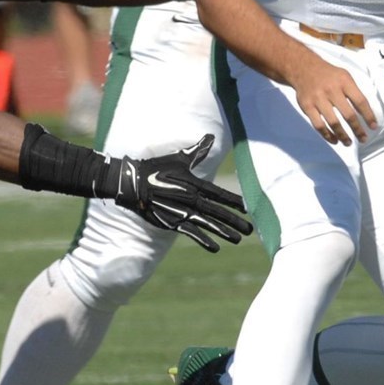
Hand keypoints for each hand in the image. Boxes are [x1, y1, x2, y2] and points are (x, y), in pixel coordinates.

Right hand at [109, 136, 251, 251]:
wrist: (133, 183)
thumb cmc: (157, 168)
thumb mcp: (179, 158)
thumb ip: (197, 151)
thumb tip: (210, 136)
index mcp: (194, 183)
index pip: (219, 194)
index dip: (234, 201)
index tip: (247, 208)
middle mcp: (191, 199)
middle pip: (218, 212)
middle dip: (235, 221)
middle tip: (250, 229)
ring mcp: (182, 212)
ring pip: (208, 224)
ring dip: (224, 232)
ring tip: (238, 239)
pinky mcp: (172, 222)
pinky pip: (192, 233)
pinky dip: (204, 241)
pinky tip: (215, 248)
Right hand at [291, 48, 375, 145]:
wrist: (303, 68)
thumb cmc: (328, 74)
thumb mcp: (344, 76)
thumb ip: (354, 92)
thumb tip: (366, 114)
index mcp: (344, 82)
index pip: (360, 101)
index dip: (369, 116)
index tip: (373, 127)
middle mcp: (331, 90)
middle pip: (348, 114)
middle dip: (358, 130)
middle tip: (363, 139)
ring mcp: (318, 99)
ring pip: (333, 122)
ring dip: (343, 136)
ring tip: (349, 143)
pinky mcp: (307, 106)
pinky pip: (318, 125)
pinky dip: (327, 135)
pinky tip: (334, 140)